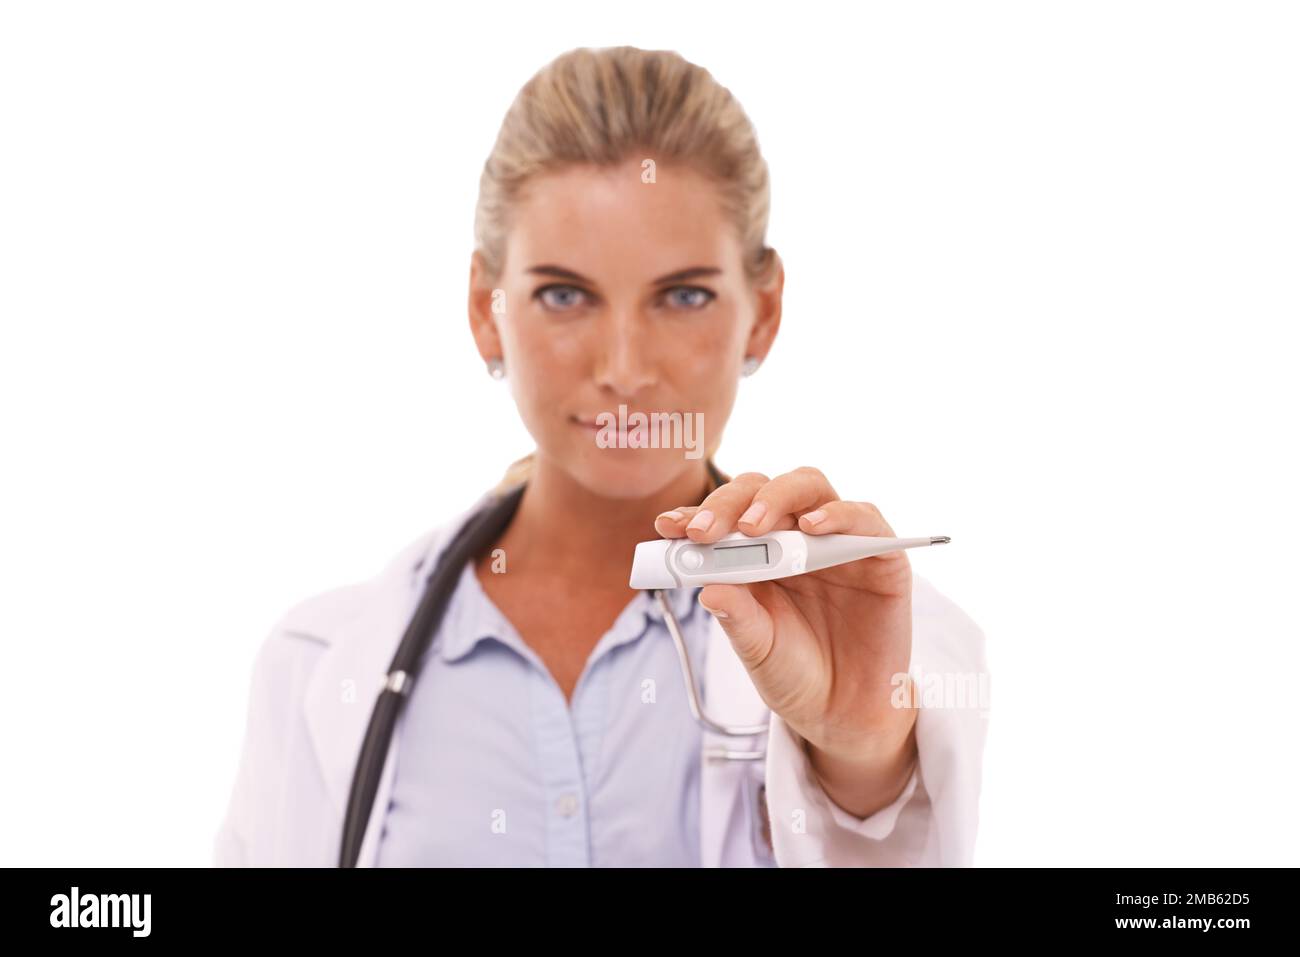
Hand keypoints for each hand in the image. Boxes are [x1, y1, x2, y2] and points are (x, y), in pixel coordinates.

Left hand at [654, 467, 917, 814]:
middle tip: (705, 530)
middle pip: (763, 490)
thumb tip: (707, 587)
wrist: (844, 714)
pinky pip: (864, 517)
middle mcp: (795, 537)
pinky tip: (812, 527)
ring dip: (776, 498)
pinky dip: (839, 514)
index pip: (725, 515)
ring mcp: (837, 540)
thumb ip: (736, 616)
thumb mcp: (756, 648)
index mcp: (756, 553)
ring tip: (751, 527)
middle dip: (729, 503)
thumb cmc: (794, 674)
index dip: (697, 514)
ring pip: (809, 486)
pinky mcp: (880, 554)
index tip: (668, 527)